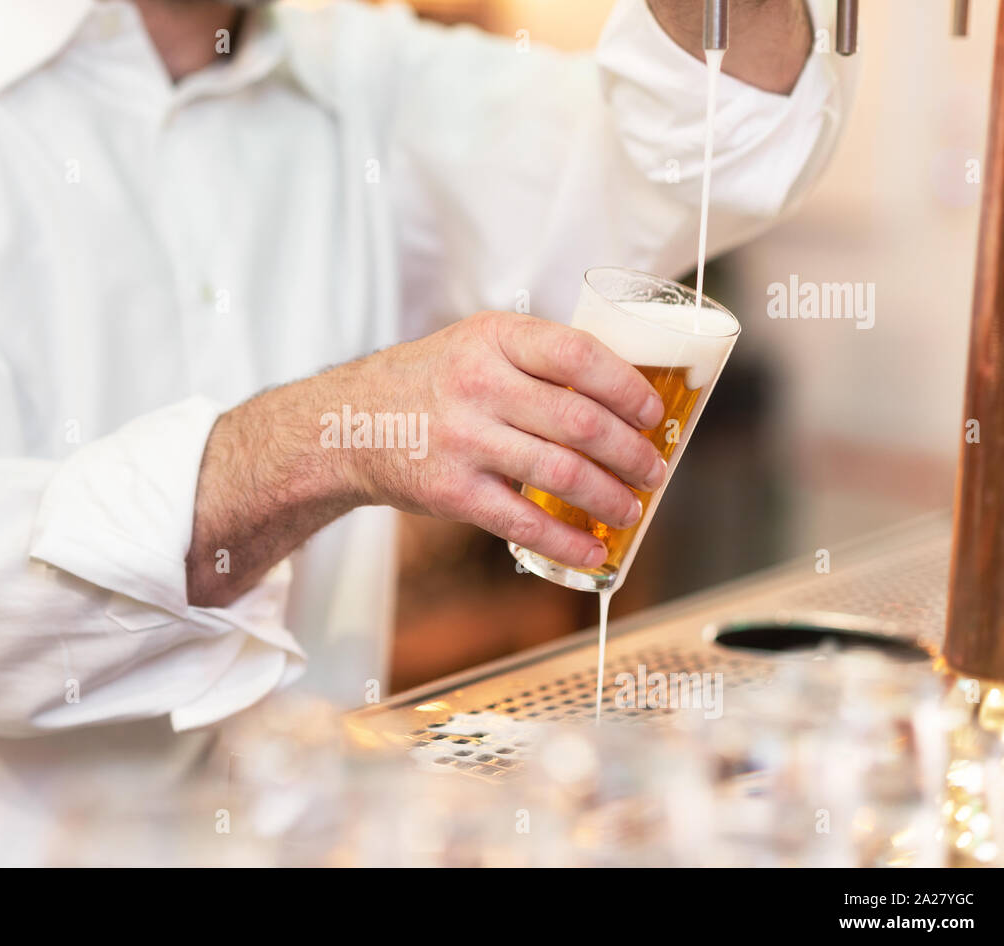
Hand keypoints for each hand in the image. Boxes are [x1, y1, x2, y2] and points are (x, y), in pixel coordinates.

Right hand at [333, 311, 665, 570]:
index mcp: (494, 338)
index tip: (652, 413)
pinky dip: (567, 542)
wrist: (350, 424)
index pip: (578, 356)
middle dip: (631, 453)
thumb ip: (538, 360)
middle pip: (580, 422)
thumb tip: (623, 398)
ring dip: (610, 498)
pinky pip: (524, 522)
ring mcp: (464, 440)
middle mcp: (479, 386)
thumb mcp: (477, 344)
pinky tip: (592, 549)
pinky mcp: (452, 492)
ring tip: (630, 508)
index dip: (627, 388)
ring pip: (561, 473)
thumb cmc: (430, 382)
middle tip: (653, 469)